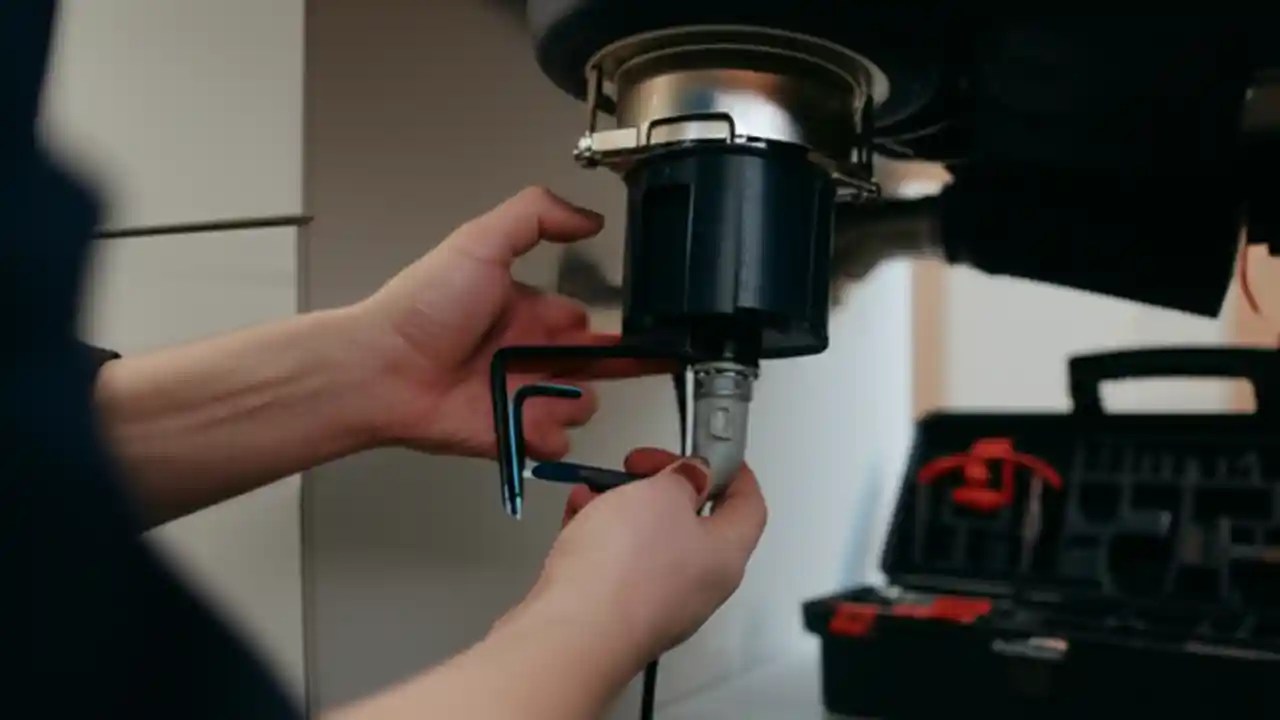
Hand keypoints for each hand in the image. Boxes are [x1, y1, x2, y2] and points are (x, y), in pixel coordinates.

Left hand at [351, 186, 663, 458]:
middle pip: (594, 366)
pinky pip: (554, 442)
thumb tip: (591, 218)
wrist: (382, 368)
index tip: (627, 329)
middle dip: (614, 366)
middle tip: (623, 365)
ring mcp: (522, 397)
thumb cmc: (424, 306)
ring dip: (573, 400)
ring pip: (581, 406)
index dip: (601, 326)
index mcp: (526, 312)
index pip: (584, 321)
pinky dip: (550, 434)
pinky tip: (530, 420)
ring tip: (545, 392)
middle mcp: (528, 355)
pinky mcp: (511, 434)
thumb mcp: (481, 242)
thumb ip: (536, 217)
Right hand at [503, 448, 767, 669]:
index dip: (732, 472)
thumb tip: (694, 474)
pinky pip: (615, 564)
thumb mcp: (661, 495)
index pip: (749, 506)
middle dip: (661, 487)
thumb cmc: (624, 569)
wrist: (571, 634)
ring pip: (648, 542)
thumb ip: (683, 477)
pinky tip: (576, 515)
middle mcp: (698, 585)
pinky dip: (599, 536)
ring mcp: (657, 604)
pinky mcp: (618, 614)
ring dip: (622, 508)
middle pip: (692, 523)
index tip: (709, 451)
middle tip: (638, 467)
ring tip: (595, 489)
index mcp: (725, 556)